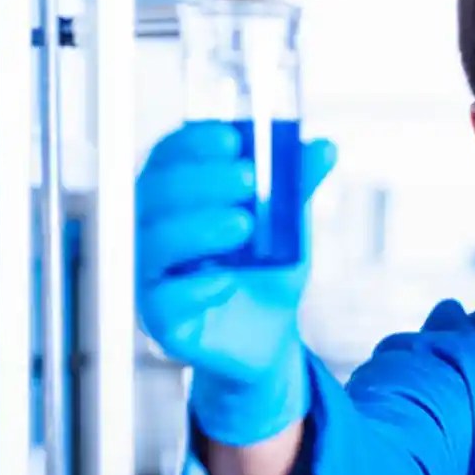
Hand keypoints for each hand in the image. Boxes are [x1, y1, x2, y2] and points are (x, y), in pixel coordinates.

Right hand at [136, 122, 336, 444]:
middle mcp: (154, 232)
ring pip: (150, 245)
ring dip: (196, 229)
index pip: (168, 158)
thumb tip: (324, 148)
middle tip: (249, 179)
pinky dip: (193, 288)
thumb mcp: (289, 226)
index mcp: (177, 198)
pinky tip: (223, 282)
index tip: (232, 138)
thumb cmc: (267, 271)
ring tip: (244, 225)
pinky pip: (162, 301)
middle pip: (152, 195)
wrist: (271, 337)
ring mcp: (151, 276)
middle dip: (200, 182)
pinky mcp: (160, 320)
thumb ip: (297, 188)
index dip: (193, 143)